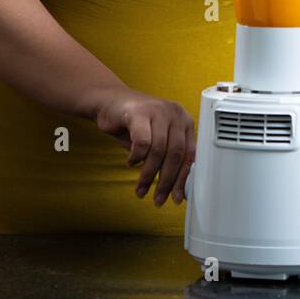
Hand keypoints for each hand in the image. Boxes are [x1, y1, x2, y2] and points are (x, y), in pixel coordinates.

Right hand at [94, 89, 194, 205]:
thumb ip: (167, 158)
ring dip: (148, 174)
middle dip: (166, 181)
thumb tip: (174, 187)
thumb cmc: (134, 123)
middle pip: (175, 154)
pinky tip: (131, 163)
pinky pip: (142, 143)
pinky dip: (136, 157)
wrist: (109, 101)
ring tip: (141, 187)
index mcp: (184, 122)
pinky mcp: (139, 112)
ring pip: (158, 150)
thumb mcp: (156, 140)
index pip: (190, 155)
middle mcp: (175, 114)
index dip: (182, 179)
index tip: (176, 197)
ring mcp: (158, 111)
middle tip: (158, 198)